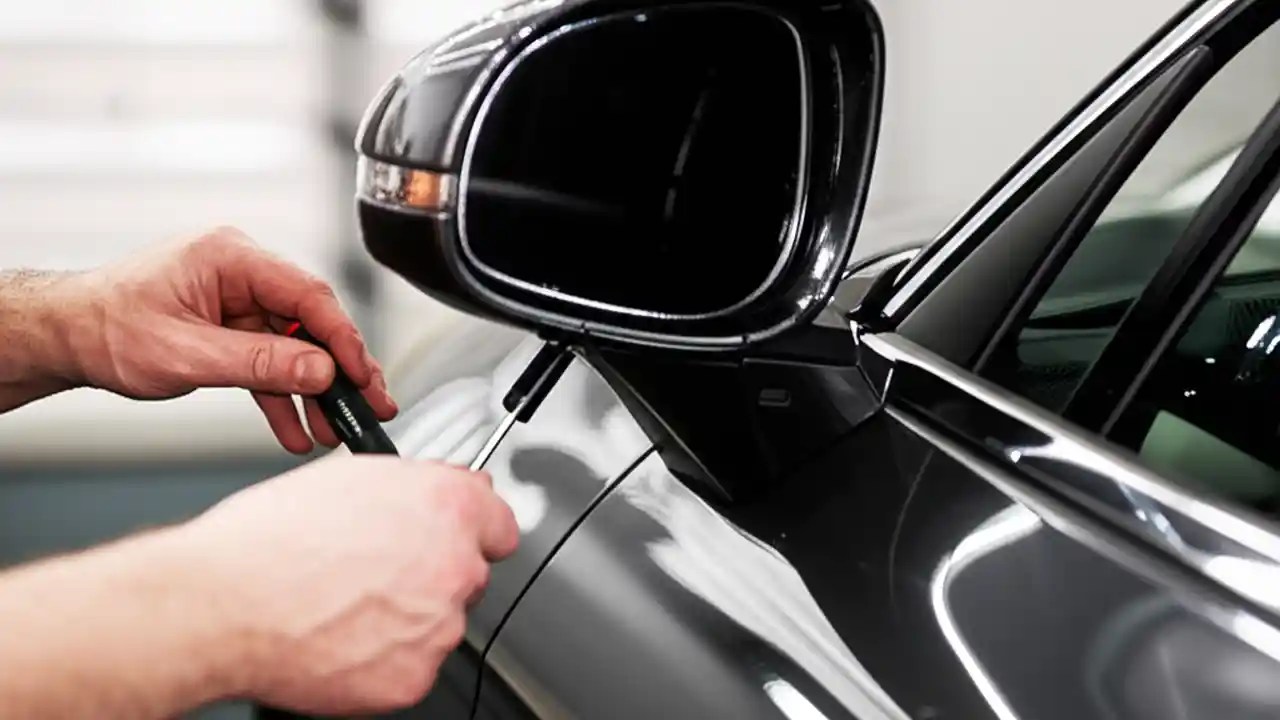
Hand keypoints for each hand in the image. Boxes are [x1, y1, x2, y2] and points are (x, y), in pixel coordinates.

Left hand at [66, 227, 396, 452]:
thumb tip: (321, 371)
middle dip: (341, 370)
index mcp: (232, 257)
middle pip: (310, 322)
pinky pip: (268, 362)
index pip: (308, 295)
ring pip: (294, 348)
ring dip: (313, 392)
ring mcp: (237, 301)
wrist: (66, 338)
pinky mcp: (230, 329)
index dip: (342, 338)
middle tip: (371, 404)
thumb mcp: (187, 353)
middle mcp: (241, 273)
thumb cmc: (107, 328)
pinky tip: (297, 430)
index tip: (361, 376)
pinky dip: (281, 396)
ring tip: (334, 430)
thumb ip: (260, 363)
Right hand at [184, 455, 518, 714]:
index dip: (472, 528)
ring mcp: (437, 626)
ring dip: (407, 616)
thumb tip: (434, 490)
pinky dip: (384, 658)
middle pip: (468, 572)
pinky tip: (342, 636)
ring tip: (344, 603)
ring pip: (439, 622)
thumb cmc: (268, 539)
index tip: (458, 535)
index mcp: (446, 507)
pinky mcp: (413, 677)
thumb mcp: (349, 477)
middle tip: (374, 571)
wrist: (221, 604)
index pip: (498, 522)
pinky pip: (412, 665)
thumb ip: (413, 486)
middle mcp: (454, 564)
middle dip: (433, 572)